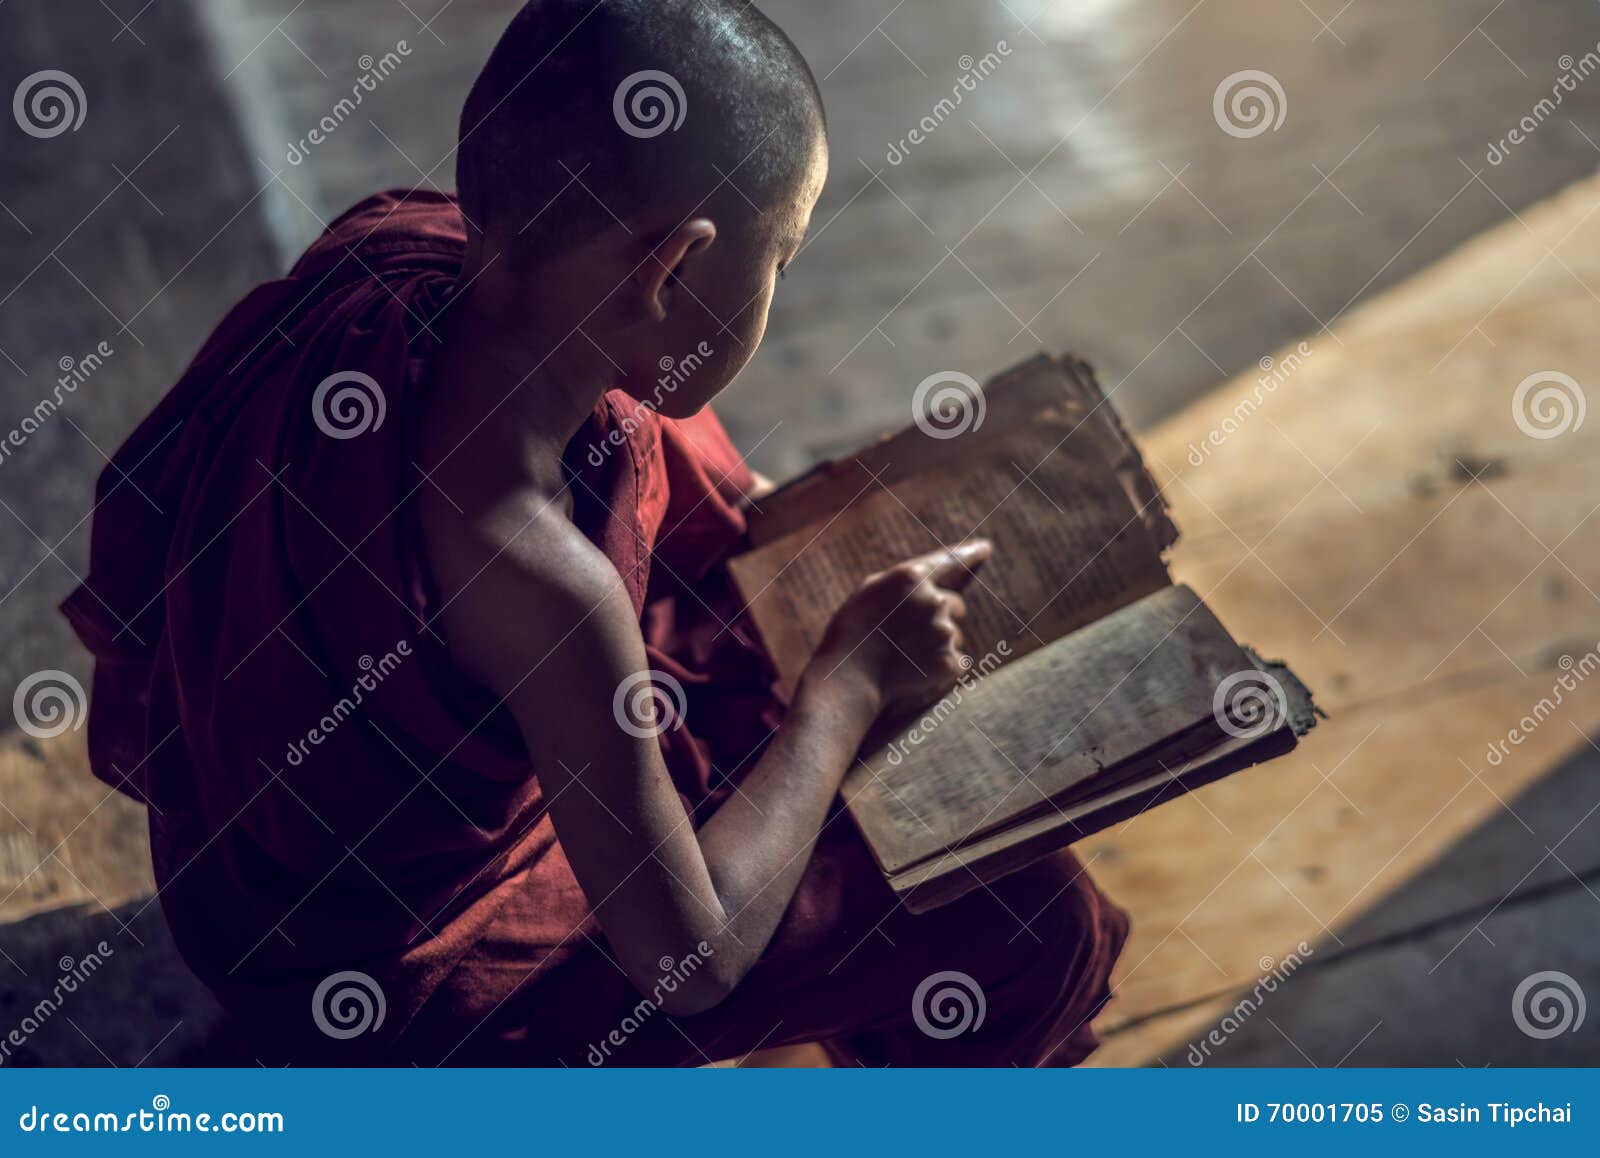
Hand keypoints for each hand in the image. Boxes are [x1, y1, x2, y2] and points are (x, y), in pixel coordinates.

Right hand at [809, 540, 991, 715]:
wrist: (849, 678)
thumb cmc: (852, 632)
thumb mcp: (870, 591)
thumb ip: (905, 581)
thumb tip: (933, 584)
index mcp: (912, 577)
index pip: (949, 560)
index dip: (969, 552)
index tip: (985, 547)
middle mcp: (934, 601)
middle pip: (955, 604)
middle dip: (940, 615)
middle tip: (910, 633)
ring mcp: (944, 632)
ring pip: (952, 634)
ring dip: (936, 642)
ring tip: (905, 655)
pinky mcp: (950, 662)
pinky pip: (954, 660)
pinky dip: (940, 665)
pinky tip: (914, 670)